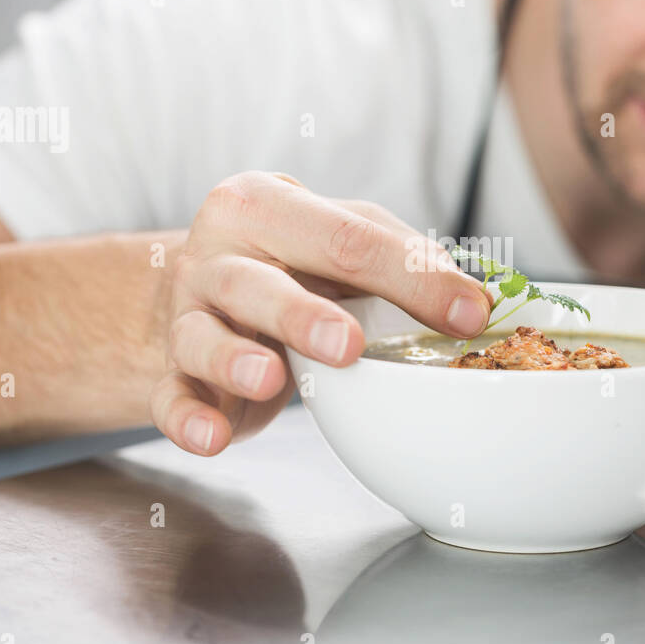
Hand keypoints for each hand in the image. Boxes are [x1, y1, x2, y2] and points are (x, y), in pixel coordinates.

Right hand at [150, 171, 489, 454]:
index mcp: (267, 205)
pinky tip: (213, 438)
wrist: (205, 287)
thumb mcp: (343, 235)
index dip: (411, 277)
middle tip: (351, 345)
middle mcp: (217, 253)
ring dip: (236, 361)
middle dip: (305, 314)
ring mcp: (187, 313)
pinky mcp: (170, 371)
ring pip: (204, 337)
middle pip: (259, 283)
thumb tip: (474, 301)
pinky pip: (170, 396)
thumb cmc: (291, 260)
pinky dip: (186, 420)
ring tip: (269, 380)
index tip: (469, 313)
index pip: (345, 236)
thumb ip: (401, 257)